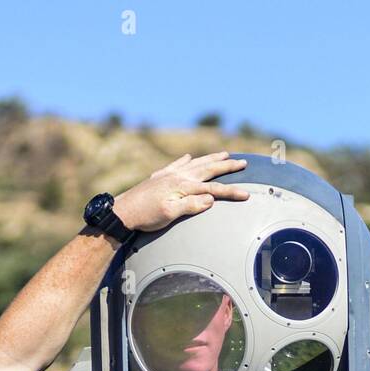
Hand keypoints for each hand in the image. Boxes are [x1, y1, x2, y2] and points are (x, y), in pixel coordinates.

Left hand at [111, 151, 248, 232]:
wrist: (123, 212)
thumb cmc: (145, 216)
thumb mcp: (169, 215)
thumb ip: (190, 206)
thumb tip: (210, 200)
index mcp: (182, 186)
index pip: (213, 189)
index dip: (231, 192)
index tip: (247, 194)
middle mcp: (177, 176)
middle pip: (208, 168)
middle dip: (227, 166)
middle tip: (243, 162)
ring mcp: (168, 175)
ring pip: (195, 163)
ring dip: (211, 158)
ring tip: (224, 153)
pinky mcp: (160, 177)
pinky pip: (177, 164)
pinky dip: (186, 160)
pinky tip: (190, 157)